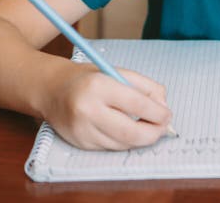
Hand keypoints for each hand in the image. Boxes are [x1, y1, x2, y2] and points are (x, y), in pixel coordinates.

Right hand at [42, 64, 172, 149]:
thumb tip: (163, 108)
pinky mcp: (80, 143)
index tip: (168, 115)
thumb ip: (146, 87)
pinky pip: (111, 147)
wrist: (52, 90)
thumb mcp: (118, 72)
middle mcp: (88, 110)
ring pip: (123, 143)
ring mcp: (82, 130)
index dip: (158, 113)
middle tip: (163, 128)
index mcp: (99, 86)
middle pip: (131, 132)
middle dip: (153, 133)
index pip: (137, 105)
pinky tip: (130, 131)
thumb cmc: (89, 78)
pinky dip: (125, 141)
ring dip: (141, 139)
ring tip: (149, 128)